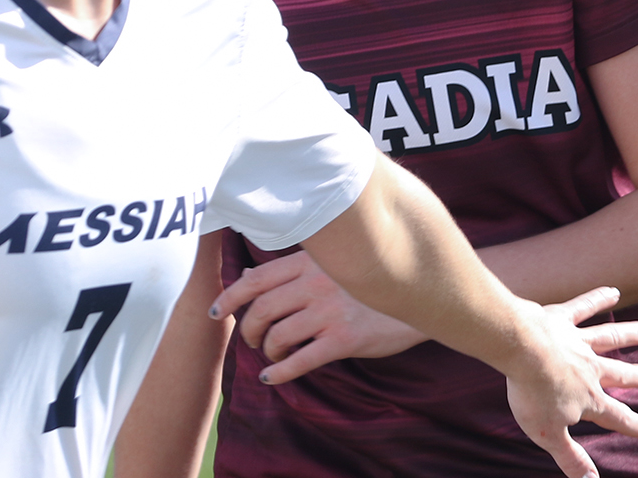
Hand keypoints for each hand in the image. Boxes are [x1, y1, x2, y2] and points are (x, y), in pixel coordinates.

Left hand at [209, 250, 428, 383]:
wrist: (419, 294)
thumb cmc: (372, 277)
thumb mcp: (333, 262)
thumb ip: (294, 267)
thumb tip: (249, 274)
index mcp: (311, 261)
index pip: (256, 278)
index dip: (230, 296)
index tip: (218, 312)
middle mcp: (316, 283)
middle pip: (261, 309)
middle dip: (247, 329)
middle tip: (250, 340)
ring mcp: (330, 310)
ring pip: (277, 335)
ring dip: (266, 350)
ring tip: (271, 355)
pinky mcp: (345, 338)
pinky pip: (301, 360)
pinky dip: (280, 372)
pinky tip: (273, 377)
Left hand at [502, 287, 637, 477]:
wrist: (519, 349)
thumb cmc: (532, 392)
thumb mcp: (549, 434)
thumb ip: (571, 457)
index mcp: (589, 399)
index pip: (617, 417)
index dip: (633, 426)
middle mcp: (591, 369)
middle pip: (617, 374)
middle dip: (634, 377)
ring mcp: (578, 342)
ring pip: (609, 338)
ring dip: (630, 335)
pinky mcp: (562, 319)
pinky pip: (584, 307)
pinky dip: (599, 298)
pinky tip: (612, 291)